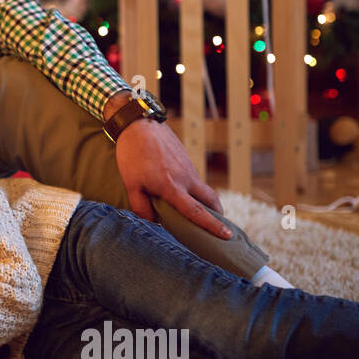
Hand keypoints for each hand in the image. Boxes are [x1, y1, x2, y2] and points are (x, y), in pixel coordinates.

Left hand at [106, 93, 230, 239]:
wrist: (138, 123)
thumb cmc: (132, 154)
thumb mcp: (131, 184)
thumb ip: (141, 206)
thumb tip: (154, 221)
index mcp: (172, 186)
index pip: (196, 211)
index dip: (212, 225)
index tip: (227, 235)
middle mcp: (185, 177)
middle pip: (210, 199)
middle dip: (218, 214)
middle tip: (220, 228)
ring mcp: (188, 167)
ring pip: (201, 189)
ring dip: (204, 201)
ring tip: (197, 213)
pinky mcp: (186, 159)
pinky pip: (193, 179)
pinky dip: (193, 189)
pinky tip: (181, 192)